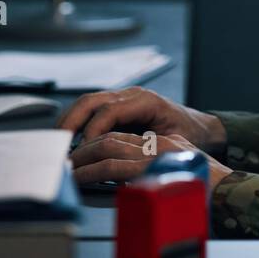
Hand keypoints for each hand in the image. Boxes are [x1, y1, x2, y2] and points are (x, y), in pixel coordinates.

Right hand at [56, 86, 225, 154]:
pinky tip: (69, 137)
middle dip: (73, 120)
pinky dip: (77, 120)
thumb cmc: (189, 136)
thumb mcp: (172, 144)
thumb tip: (123, 163)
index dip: (94, 130)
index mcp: (146, 101)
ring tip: (58, 140)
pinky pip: (92, 108)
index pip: (111, 110)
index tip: (83, 149)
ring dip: (70, 119)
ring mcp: (123, 97)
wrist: (200, 127)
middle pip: (92, 100)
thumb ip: (148, 150)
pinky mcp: (117, 104)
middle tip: (59, 143)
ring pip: (88, 101)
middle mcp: (132, 94)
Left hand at [68, 131, 233, 187]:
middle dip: (83, 145)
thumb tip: (136, 182)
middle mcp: (158, 141)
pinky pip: (112, 165)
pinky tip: (80, 178)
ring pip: (107, 145)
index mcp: (164, 141)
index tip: (81, 153)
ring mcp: (155, 152)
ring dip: (82, 157)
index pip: (123, 133)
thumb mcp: (183, 172)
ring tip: (68, 169)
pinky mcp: (151, 168)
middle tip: (66, 159)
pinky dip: (91, 171)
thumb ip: (160, 169)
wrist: (234, 194)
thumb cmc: (211, 191)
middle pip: (111, 133)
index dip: (97, 140)